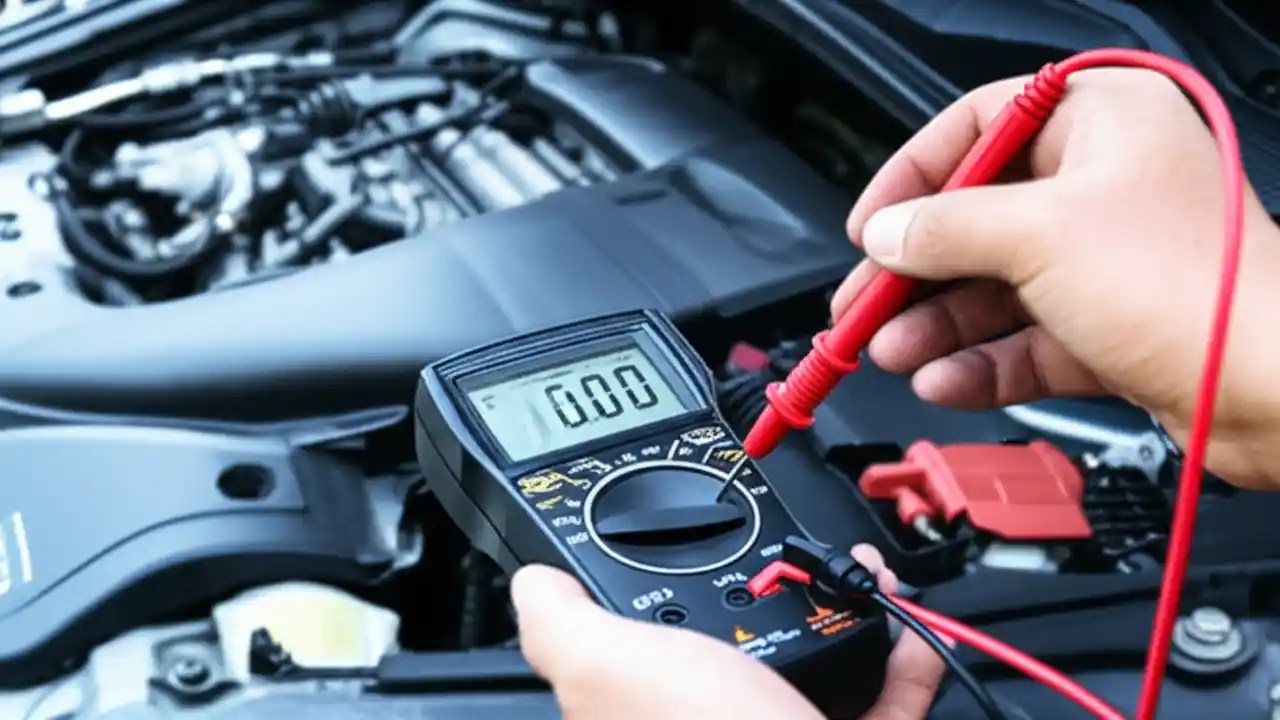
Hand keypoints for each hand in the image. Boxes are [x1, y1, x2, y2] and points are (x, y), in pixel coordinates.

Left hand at [513, 546, 944, 719]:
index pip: (641, 647)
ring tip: (861, 575)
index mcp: (646, 706)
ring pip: (815, 662)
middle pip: (742, 641)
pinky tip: (906, 629)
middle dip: (776, 587)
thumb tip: (533, 583)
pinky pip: (882, 697)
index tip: (701, 545)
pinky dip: (901, 660)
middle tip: (801, 553)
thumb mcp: (607, 667)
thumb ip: (560, 626)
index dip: (664, 591)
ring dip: (847, 608)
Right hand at [831, 69, 1279, 487]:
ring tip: (892, 352)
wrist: (1274, 391)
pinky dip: (981, 363)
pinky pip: (1026, 339)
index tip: (871, 222)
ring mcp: (1107, 258)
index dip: (914, 175)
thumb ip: (944, 229)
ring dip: (937, 325)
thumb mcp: (1036, 236)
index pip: (979, 127)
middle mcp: (1104, 183)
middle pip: (977, 219)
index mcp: (1101, 122)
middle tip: (863, 303)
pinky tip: (943, 381)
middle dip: (915, 272)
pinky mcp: (1111, 325)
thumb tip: (889, 233)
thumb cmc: (1191, 287)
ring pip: (996, 287)